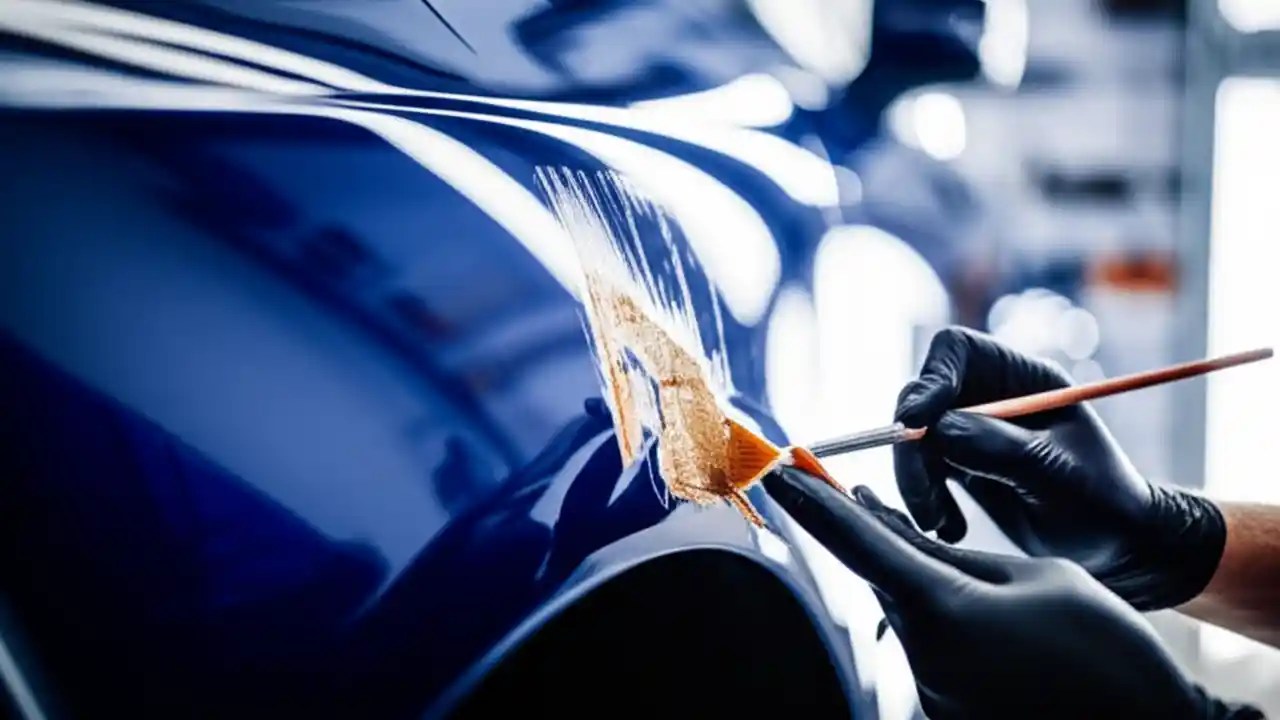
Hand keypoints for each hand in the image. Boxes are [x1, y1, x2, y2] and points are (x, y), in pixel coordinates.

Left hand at [763, 468, 1259, 719]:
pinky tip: (975, 613)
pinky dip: (941, 620)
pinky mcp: (948, 710)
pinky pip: (931, 649)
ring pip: (909, 614)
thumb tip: (888, 531)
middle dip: (874, 536)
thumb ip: (950, 553)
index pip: (859, 545)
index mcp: (943, 612)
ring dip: (920, 583)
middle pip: (882, 579)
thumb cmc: (1105, 646)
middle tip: (850, 491)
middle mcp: (924, 658)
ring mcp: (934, 693)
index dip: (816, 503)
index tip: (779, 472)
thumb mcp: (1035, 576)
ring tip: (962, 566)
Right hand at [894, 327, 1225, 609]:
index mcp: (1023, 377)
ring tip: (942, 526)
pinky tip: (951, 530)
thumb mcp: (1057, 472)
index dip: (930, 379)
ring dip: (917, 483)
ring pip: (914, 440)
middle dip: (914, 450)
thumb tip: (935, 429)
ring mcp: (971, 430)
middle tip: (925, 501)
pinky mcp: (959, 465)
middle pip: (922, 398)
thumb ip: (998, 447)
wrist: (1115, 547)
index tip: (915, 423)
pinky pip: (921, 472)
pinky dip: (926, 501)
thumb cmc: (1103, 500)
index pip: (957, 351)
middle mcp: (991, 396)